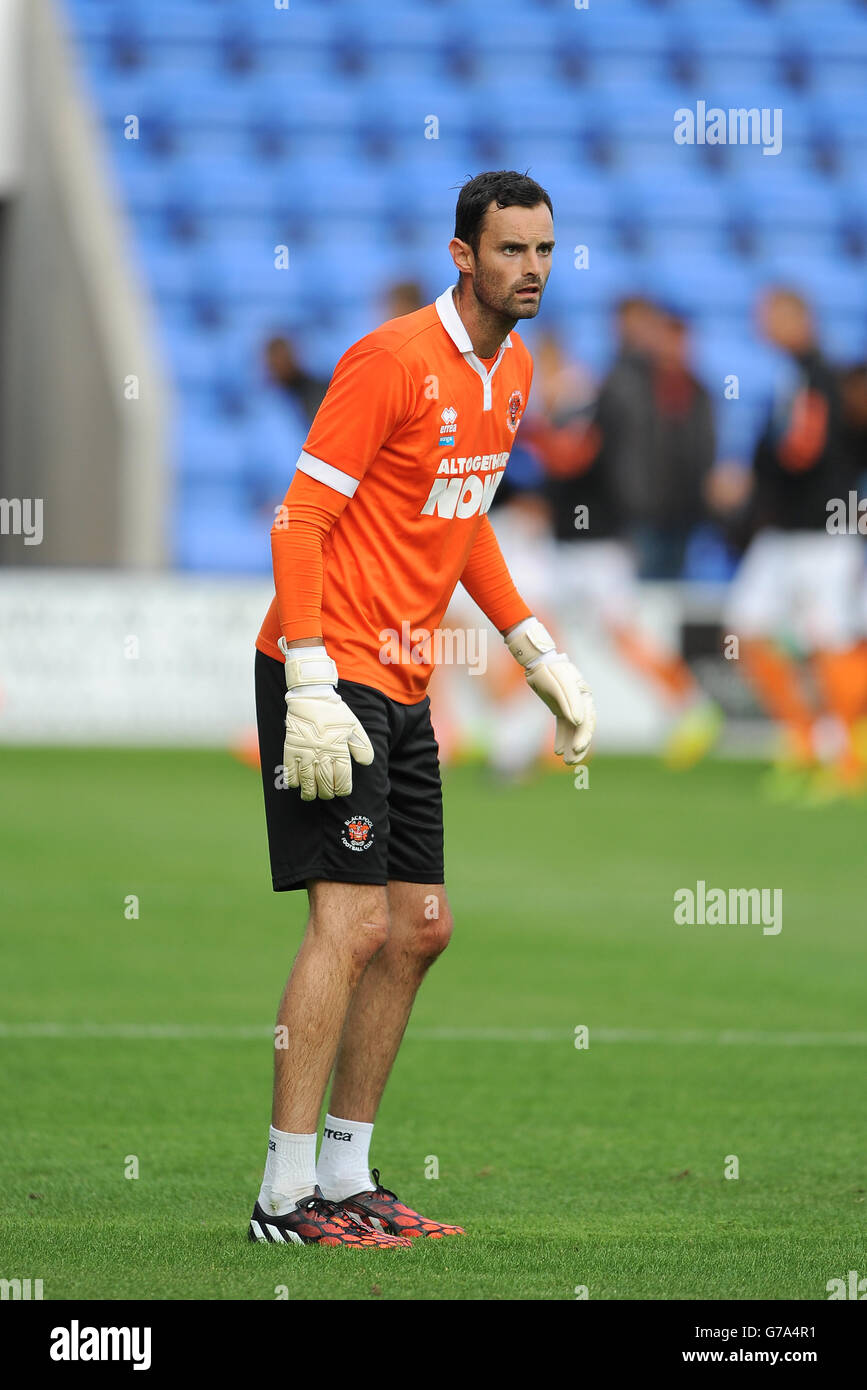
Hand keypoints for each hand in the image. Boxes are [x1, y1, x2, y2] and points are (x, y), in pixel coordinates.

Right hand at [278, 639, 373, 799]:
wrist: (311, 697)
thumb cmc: (335, 713)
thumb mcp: (354, 727)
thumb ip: (362, 747)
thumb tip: (366, 763)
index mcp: (339, 750)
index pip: (342, 780)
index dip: (342, 789)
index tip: (341, 791)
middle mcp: (322, 754)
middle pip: (324, 784)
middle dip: (327, 793)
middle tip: (327, 794)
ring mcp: (305, 753)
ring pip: (307, 782)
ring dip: (309, 792)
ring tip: (310, 795)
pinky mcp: (290, 749)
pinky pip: (290, 772)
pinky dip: (293, 781)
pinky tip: (296, 784)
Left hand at [505, 618, 594, 764]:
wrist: (539, 662)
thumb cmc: (551, 671)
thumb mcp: (561, 686)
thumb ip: (570, 703)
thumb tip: (577, 723)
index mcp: (585, 696)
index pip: (588, 721)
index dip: (584, 736)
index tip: (577, 748)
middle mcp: (581, 702)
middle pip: (584, 729)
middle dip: (579, 746)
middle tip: (572, 762)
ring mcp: (571, 706)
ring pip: (574, 730)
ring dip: (571, 746)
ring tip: (567, 762)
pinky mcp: (561, 708)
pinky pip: (563, 727)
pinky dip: (561, 738)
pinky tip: (557, 751)